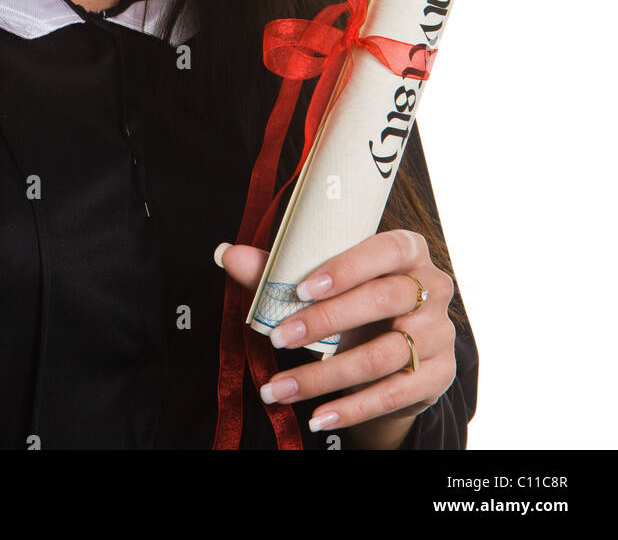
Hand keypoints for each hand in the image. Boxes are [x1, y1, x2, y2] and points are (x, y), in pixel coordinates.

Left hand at [216, 229, 456, 447]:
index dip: (346, 268)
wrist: (399, 347)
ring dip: (325, 376)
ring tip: (279, 389)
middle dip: (325, 322)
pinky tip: (317, 416)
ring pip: (382, 356)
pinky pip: (393, 394)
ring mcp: (439, 333)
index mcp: (408, 249)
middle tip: (278, 338)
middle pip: (382, 301)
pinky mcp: (438, 376)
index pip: (385, 250)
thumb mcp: (324, 280)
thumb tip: (226, 252)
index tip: (301, 289)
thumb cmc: (355, 299)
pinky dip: (351, 409)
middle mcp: (433, 287)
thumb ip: (278, 267)